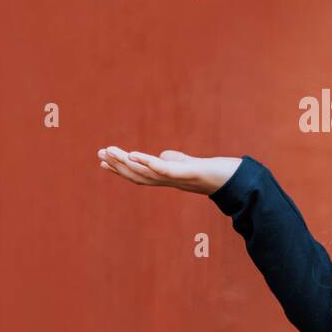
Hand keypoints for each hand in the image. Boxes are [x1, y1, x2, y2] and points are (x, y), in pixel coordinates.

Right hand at [96, 146, 240, 195]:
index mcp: (165, 178)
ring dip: (125, 162)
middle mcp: (167, 180)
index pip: (138, 174)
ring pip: (145, 173)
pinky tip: (134, 154)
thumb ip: (173, 160)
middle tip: (99, 154)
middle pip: (136, 175)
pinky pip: (163, 168)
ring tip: (110, 151)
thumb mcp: (187, 164)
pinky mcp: (187, 172)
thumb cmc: (210, 172)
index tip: (102, 161)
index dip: (119, 169)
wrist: (231, 180)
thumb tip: (163, 155)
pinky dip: (147, 162)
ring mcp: (176, 178)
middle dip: (116, 165)